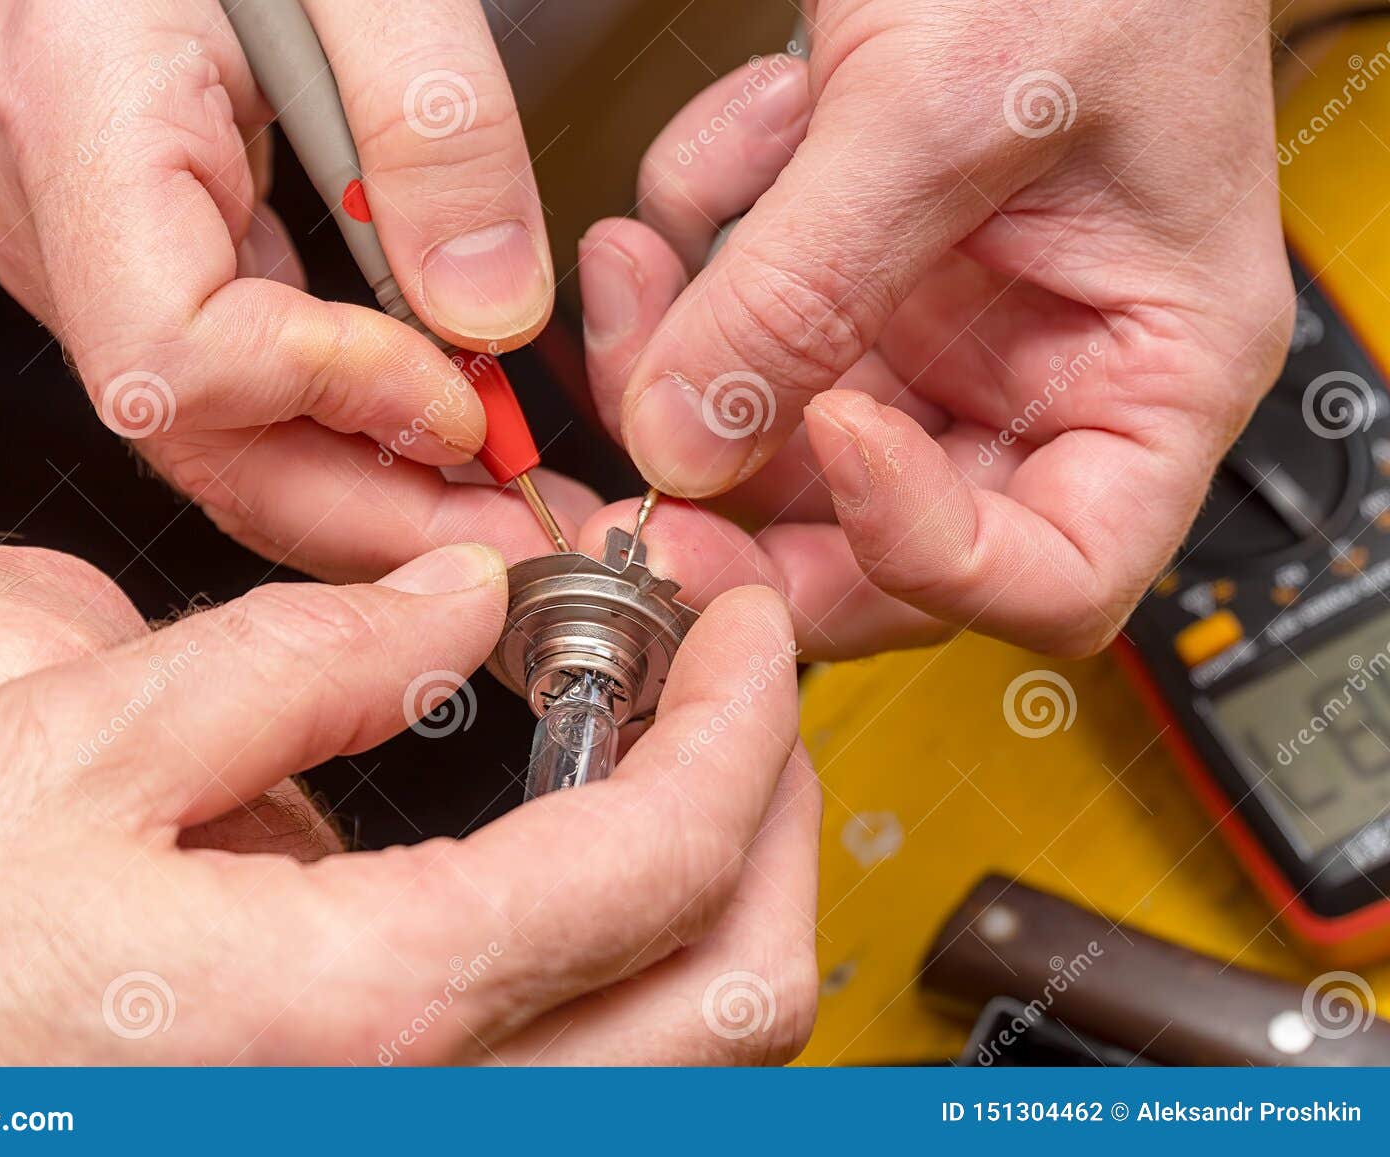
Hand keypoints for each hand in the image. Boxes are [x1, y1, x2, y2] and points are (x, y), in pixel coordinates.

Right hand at [0, 0, 590, 578]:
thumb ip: (434, 126)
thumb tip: (487, 313)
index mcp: (79, 115)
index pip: (175, 355)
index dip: (331, 402)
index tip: (463, 404)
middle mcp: (47, 201)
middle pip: (193, 437)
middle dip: (367, 508)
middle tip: (514, 536)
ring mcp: (70, 232)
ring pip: (209, 431)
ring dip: (363, 483)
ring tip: (496, 498)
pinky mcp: (121, 240)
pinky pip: (223, 374)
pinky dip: (336, 420)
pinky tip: (431, 427)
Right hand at [0, 545, 815, 1064]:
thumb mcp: (78, 753)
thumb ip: (308, 660)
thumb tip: (462, 598)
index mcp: (369, 1005)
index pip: (664, 856)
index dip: (742, 715)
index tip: (742, 620)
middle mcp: (431, 1118)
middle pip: (736, 992)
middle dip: (779, 811)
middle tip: (746, 684)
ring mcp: (418, 1150)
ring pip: (687, 1064)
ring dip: (727, 896)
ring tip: (686, 754)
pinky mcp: (378, 1145)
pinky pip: (588, 1082)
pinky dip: (640, 969)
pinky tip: (581, 869)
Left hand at [578, 0, 1293, 658]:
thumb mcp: (953, 102)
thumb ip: (811, 286)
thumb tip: (686, 440)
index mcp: (1148, 368)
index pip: (1056, 576)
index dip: (930, 558)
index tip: (833, 447)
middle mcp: (1034, 372)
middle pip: (877, 539)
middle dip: (746, 497)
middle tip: (646, 459)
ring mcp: (930, 329)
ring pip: (771, 436)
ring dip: (688, 345)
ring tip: (652, 244)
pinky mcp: (847, 272)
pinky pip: (739, 321)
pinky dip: (701, 240)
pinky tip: (736, 140)